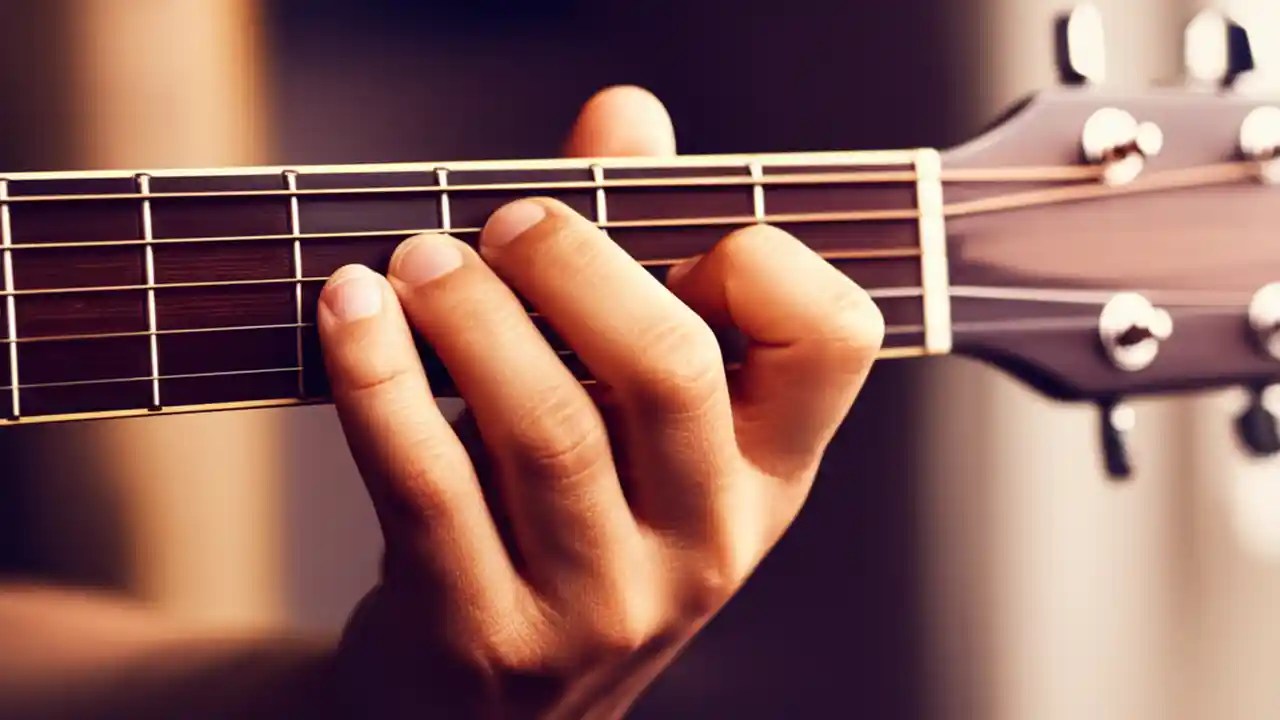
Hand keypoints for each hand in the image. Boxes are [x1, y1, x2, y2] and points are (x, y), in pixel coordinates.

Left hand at [319, 86, 883, 718]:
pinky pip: (428, 485)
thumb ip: (637, 253)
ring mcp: (602, 601)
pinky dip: (377, 379)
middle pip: (667, 369)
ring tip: (415, 260)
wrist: (486, 711)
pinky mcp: (484, 631)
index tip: (677, 234)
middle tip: (506, 222)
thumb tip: (623, 114)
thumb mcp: (631, 420)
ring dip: (467, 314)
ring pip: (545, 426)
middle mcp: (708, 543)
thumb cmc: (567, 526)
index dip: (761, 260)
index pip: (831, 344)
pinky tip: (350, 313)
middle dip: (574, 262)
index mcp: (767, 474)